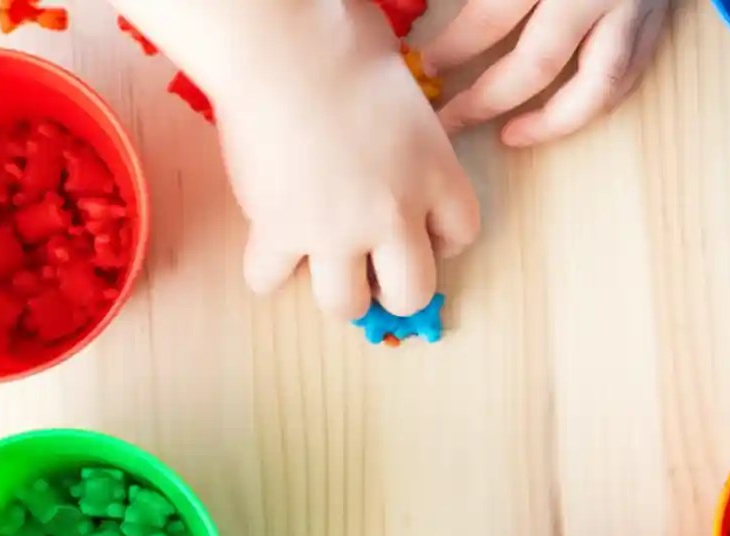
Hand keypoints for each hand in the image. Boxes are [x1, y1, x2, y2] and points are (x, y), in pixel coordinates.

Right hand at [107, 0, 478, 319]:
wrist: (282, 46)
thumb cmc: (342, 36)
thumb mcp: (402, 79)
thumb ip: (406, 125)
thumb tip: (388, 124)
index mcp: (435, 171)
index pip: (462, 234)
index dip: (441, 241)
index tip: (421, 233)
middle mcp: (395, 214)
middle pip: (412, 291)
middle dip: (394, 289)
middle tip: (372, 271)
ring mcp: (335, 231)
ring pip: (345, 305)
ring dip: (337, 291)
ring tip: (322, 267)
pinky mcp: (279, 232)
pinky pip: (270, 280)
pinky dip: (266, 268)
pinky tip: (267, 244)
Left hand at [424, 0, 668, 146]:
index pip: (491, 17)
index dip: (453, 48)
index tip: (425, 66)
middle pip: (537, 63)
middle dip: (485, 100)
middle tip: (449, 120)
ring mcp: (634, 8)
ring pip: (597, 86)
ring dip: (550, 122)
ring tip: (509, 134)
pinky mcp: (659, 18)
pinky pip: (628, 76)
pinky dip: (594, 104)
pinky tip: (561, 114)